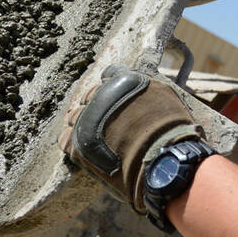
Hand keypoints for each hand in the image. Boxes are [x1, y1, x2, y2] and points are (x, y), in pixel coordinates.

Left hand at [58, 65, 204, 213]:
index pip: (110, 74)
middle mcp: (102, 95)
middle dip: (96, 106)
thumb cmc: (172, 131)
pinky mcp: (78, 144)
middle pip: (90, 95)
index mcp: (124, 80)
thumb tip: (142, 90)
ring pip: (75, 116)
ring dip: (83, 124)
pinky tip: (85, 150)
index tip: (117, 98)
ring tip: (97, 139)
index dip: (113, 87)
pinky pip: (65, 138)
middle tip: (106, 122)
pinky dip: (72, 143)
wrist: (164, 161)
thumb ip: (147, 89)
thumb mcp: (166, 96)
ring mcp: (88, 119)